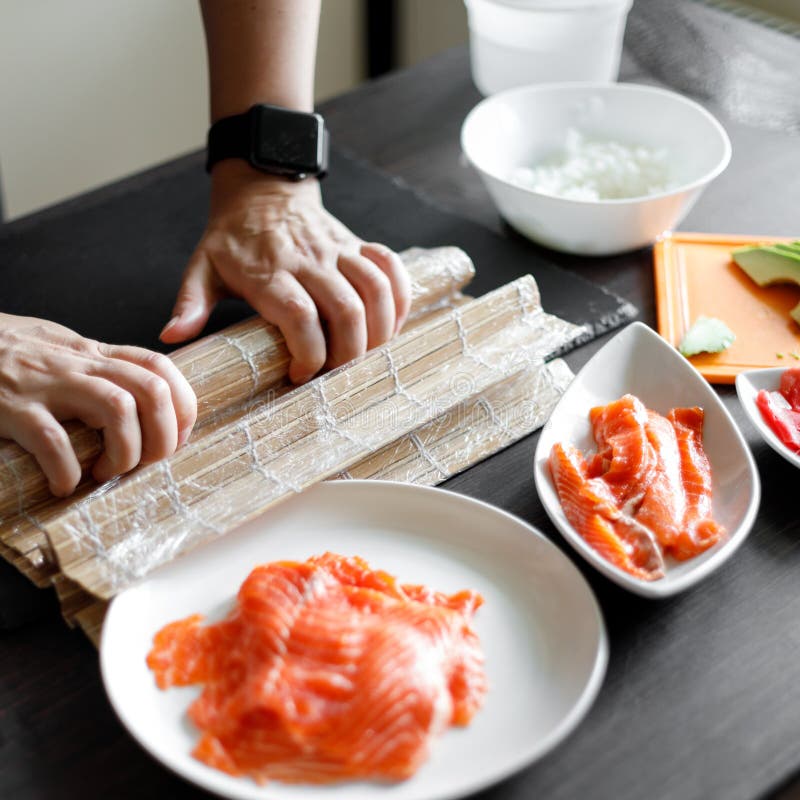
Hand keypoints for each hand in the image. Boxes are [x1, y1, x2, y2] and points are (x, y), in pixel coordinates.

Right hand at [0, 314, 196, 495]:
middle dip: (164, 435)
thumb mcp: (62, 351)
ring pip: (117, 409)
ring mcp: (46, 385)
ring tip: (107, 473)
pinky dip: (68, 471)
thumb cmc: (7, 354)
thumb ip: (101, 369)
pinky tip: (63, 484)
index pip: (160, 368)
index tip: (178, 436)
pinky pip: (55, 442)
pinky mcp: (13, 409)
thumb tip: (148, 402)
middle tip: (147, 463)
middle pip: (152, 390)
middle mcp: (78, 364)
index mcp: (93, 353)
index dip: (183, 405)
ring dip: (125, 451)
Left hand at [160, 161, 411, 383]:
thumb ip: (190, 302)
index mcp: (269, 272)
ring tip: (371, 355)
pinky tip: (395, 321)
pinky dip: (401, 294)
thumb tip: (172, 338)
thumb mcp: (202, 266)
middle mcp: (308, 260)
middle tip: (340, 375)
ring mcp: (337, 250)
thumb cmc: (232, 237)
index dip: (309, 353)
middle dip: (351, 352)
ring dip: (382, 328)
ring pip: (375, 290)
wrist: (263, 187)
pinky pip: (389, 267)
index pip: (300, 316)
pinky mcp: (356, 244)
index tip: (302, 376)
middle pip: (346, 309)